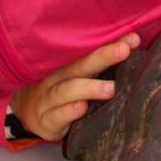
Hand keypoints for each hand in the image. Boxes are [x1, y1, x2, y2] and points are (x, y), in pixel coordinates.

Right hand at [10, 33, 141, 141]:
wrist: (28, 113)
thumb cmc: (62, 94)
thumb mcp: (77, 78)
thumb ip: (99, 68)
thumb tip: (132, 51)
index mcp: (67, 65)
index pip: (88, 52)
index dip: (109, 44)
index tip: (133, 39)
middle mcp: (56, 78)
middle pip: (78, 66)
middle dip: (101, 57)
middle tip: (124, 50)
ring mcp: (48, 99)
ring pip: (66, 91)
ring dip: (88, 88)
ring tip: (110, 88)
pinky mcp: (45, 121)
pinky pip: (56, 116)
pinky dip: (68, 111)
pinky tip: (80, 108)